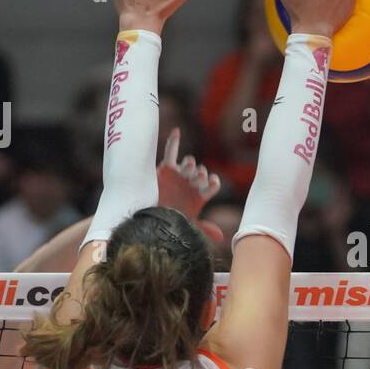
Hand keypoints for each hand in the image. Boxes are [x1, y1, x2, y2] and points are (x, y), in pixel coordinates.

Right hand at [157, 128, 223, 243]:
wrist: (148, 216)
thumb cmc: (170, 221)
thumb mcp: (187, 225)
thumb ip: (204, 229)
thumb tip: (221, 237)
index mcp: (200, 194)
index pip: (211, 185)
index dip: (213, 183)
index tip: (212, 182)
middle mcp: (191, 182)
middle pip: (200, 173)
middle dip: (200, 175)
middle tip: (198, 179)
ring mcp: (180, 174)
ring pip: (189, 163)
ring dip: (190, 164)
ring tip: (189, 168)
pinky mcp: (166, 168)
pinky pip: (170, 152)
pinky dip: (173, 141)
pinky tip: (177, 131)